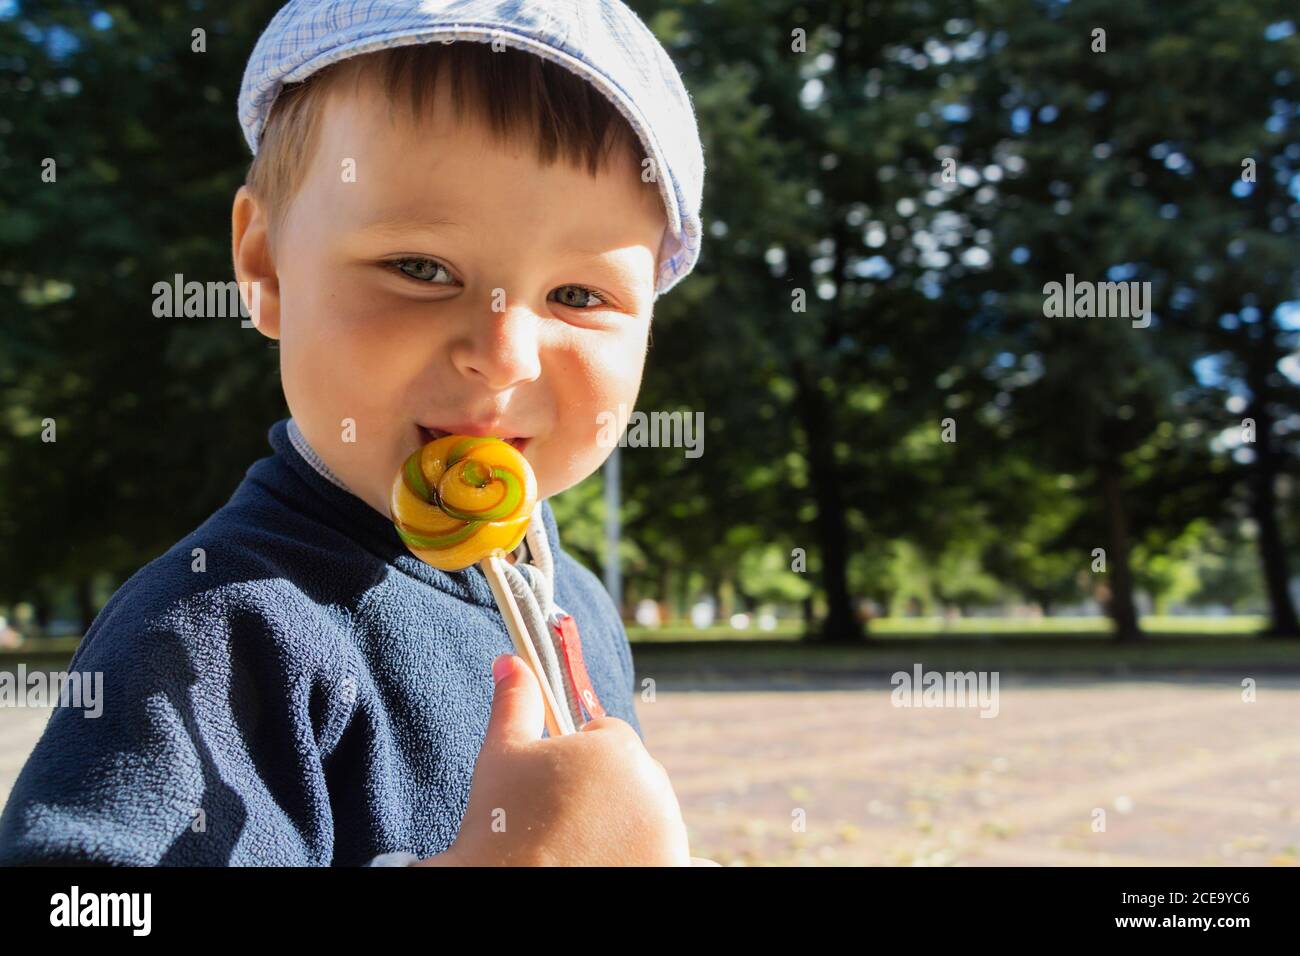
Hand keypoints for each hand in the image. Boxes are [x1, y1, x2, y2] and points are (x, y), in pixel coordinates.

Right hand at [416, 653, 691, 865]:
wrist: (509, 887)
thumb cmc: (501, 825)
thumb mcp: (501, 755)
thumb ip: (515, 703)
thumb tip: (512, 660)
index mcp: (616, 746)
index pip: (606, 736)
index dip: (574, 761)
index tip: (551, 788)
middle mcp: (654, 784)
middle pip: (631, 775)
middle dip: (603, 792)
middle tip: (560, 821)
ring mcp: (670, 832)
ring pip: (647, 813)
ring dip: (624, 824)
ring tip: (579, 847)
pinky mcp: (674, 867)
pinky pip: (675, 856)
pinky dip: (648, 855)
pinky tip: (615, 861)